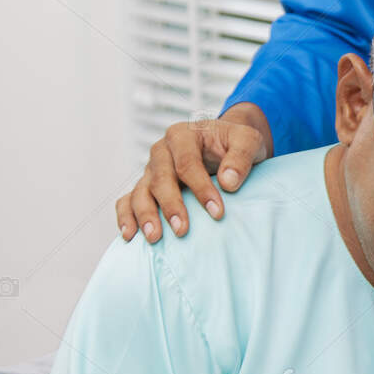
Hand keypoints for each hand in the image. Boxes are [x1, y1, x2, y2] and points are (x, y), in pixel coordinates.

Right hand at [116, 104, 271, 243]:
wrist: (225, 143)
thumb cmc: (234, 143)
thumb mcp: (247, 140)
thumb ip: (241, 156)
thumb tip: (228, 182)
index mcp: (182, 136)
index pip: (187, 163)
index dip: (201, 188)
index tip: (217, 212)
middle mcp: (161, 152)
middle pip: (160, 179)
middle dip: (171, 206)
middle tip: (183, 230)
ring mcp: (151, 170)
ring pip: (140, 191)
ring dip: (145, 215)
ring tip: (154, 238)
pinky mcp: (146, 187)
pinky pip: (127, 200)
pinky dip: (126, 217)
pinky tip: (130, 236)